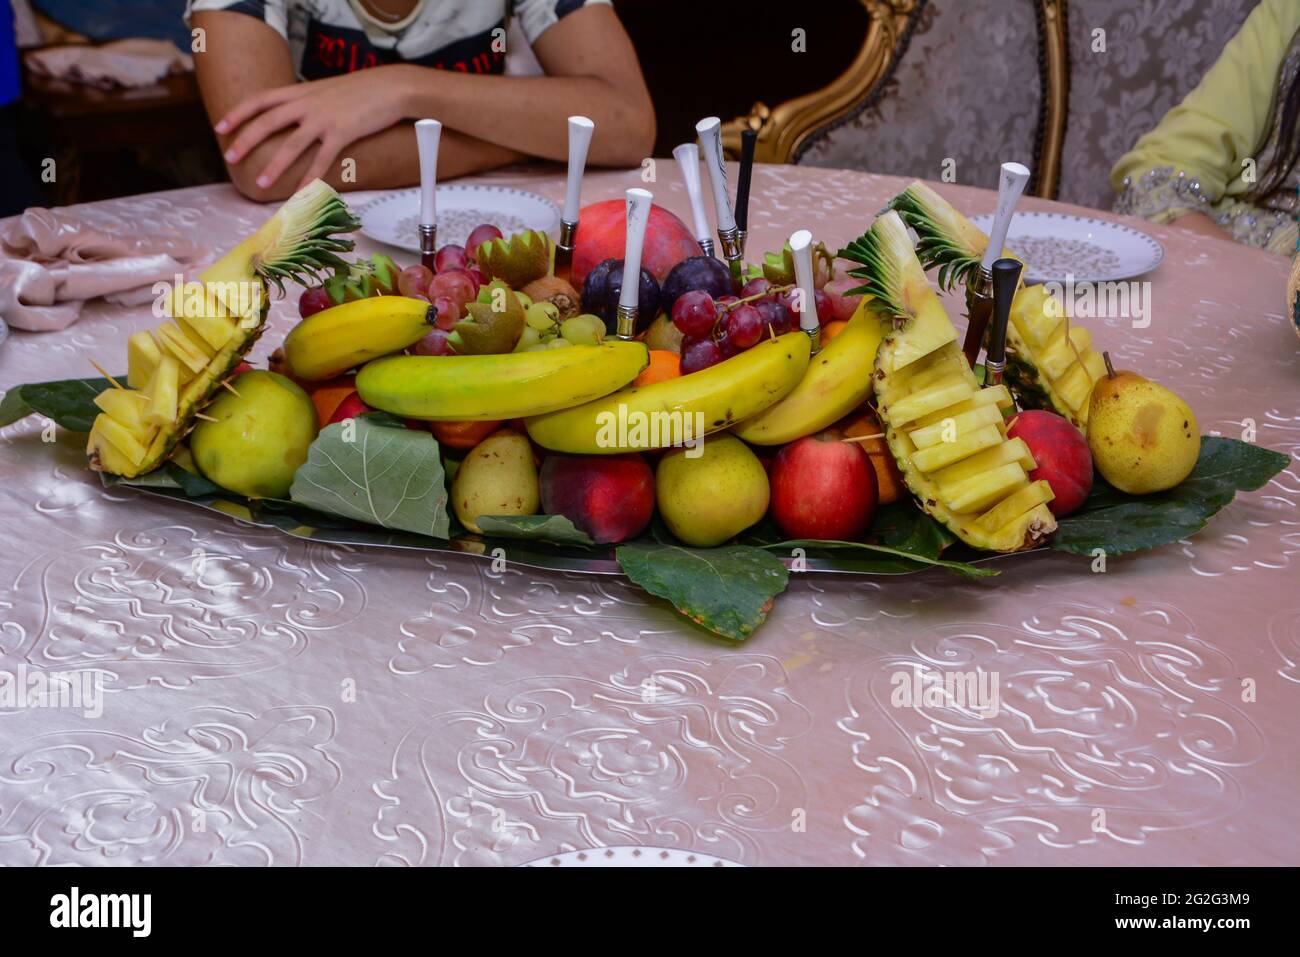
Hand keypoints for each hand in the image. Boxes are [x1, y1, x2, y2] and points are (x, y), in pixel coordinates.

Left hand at [215, 67, 412, 190]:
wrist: (390, 87)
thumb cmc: (361, 91)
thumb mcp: (326, 90)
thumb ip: (307, 102)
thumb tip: (294, 117)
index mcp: (300, 92)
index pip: (261, 100)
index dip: (238, 113)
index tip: (220, 127)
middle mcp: (307, 103)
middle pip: (268, 121)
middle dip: (246, 140)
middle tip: (230, 157)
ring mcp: (324, 119)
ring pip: (292, 144)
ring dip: (274, 166)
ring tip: (260, 184)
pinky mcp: (342, 133)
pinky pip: (322, 160)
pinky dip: (310, 178)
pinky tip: (301, 192)